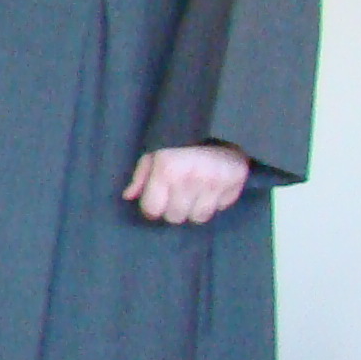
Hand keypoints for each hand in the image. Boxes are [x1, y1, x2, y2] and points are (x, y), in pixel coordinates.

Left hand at [125, 142, 250, 225]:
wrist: (223, 140)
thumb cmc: (181, 153)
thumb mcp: (155, 158)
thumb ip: (140, 177)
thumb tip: (128, 196)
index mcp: (167, 169)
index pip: (152, 209)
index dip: (153, 208)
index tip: (158, 201)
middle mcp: (190, 177)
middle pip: (174, 217)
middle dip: (174, 210)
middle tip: (178, 197)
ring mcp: (213, 184)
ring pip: (196, 218)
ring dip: (194, 211)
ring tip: (195, 196)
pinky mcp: (232, 188)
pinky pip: (217, 212)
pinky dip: (213, 206)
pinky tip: (210, 193)